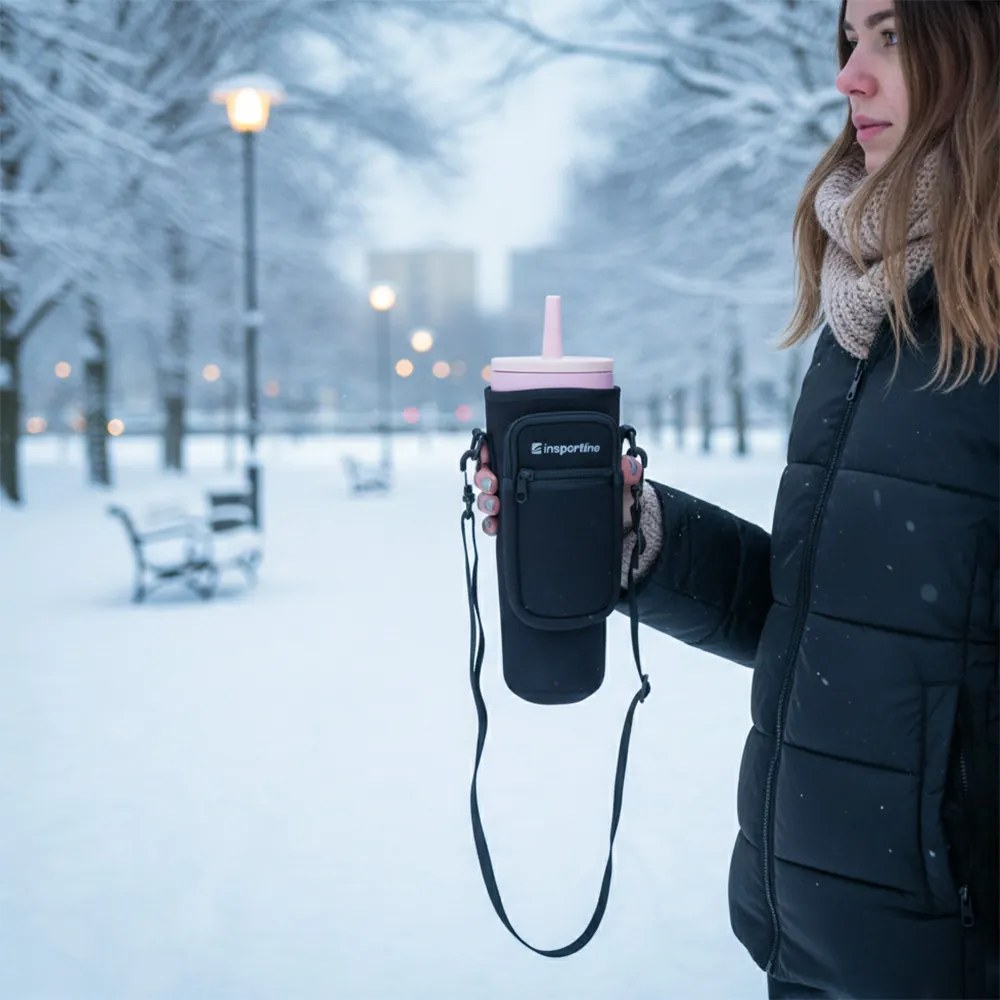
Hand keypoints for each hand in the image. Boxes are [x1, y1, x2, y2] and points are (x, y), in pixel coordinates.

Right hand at [474, 444, 643, 536]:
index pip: (510, 449)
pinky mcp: (526, 528)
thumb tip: (629, 466)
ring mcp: (526, 505)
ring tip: (494, 506)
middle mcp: (530, 480)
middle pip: (495, 473)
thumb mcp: (618, 479)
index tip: (488, 450)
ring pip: (493, 498)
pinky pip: (502, 526)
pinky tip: (495, 528)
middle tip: (492, 483)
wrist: (619, 527)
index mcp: (544, 461)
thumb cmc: (612, 492)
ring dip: (486, 501)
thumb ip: (625, 470)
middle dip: (485, 476)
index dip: (492, 448)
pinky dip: (493, 526)